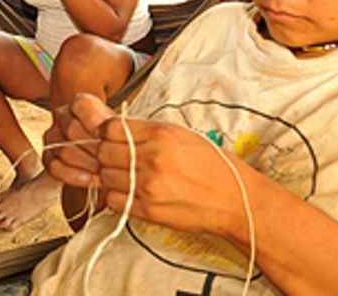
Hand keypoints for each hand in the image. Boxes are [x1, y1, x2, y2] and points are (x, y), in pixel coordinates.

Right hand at [43, 93, 108, 187]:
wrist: (108, 155)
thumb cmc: (115, 139)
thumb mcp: (120, 130)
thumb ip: (115, 129)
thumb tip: (110, 136)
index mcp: (80, 103)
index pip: (81, 106)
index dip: (93, 120)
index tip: (106, 135)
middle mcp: (63, 115)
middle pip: (71, 130)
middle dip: (93, 148)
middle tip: (110, 160)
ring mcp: (52, 136)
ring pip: (64, 150)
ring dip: (86, 164)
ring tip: (104, 171)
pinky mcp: (48, 156)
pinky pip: (54, 166)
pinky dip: (72, 175)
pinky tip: (88, 179)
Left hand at [47, 94, 249, 237]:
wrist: (235, 199)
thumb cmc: (212, 164)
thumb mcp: (182, 135)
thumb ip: (147, 131)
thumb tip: (114, 128)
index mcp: (161, 134)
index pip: (110, 127)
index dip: (105, 131)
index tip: (110, 136)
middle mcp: (152, 158)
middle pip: (102, 152)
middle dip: (105, 154)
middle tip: (117, 157)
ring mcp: (148, 186)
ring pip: (105, 177)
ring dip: (111, 176)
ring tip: (127, 175)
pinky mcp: (147, 210)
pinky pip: (113, 201)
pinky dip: (117, 196)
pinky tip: (131, 192)